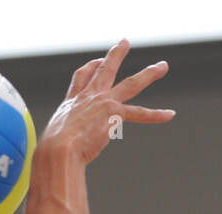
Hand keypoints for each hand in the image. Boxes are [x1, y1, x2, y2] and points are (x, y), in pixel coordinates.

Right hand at [40, 39, 173, 165]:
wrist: (59, 149)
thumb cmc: (52, 152)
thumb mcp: (53, 142)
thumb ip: (58, 145)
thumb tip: (52, 163)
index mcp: (72, 102)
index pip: (82, 78)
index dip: (90, 67)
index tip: (97, 61)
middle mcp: (88, 97)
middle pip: (105, 69)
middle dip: (116, 54)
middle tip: (125, 42)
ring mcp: (103, 103)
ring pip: (131, 83)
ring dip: (149, 73)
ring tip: (162, 66)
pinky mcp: (114, 115)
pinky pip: (140, 113)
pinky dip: (156, 114)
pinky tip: (169, 114)